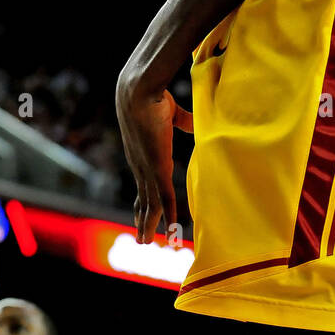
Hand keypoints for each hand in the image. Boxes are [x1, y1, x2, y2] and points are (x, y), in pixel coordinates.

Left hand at [115, 77, 193, 243]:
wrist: (139, 91)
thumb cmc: (153, 96)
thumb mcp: (170, 112)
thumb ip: (182, 121)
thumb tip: (195, 124)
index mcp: (143, 154)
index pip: (143, 183)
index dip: (144, 199)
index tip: (143, 211)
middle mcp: (141, 166)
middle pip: (143, 199)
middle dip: (142, 219)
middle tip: (141, 237)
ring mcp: (147, 169)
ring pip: (150, 205)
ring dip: (148, 225)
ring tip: (145, 242)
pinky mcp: (157, 169)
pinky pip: (165, 199)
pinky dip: (169, 218)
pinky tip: (170, 234)